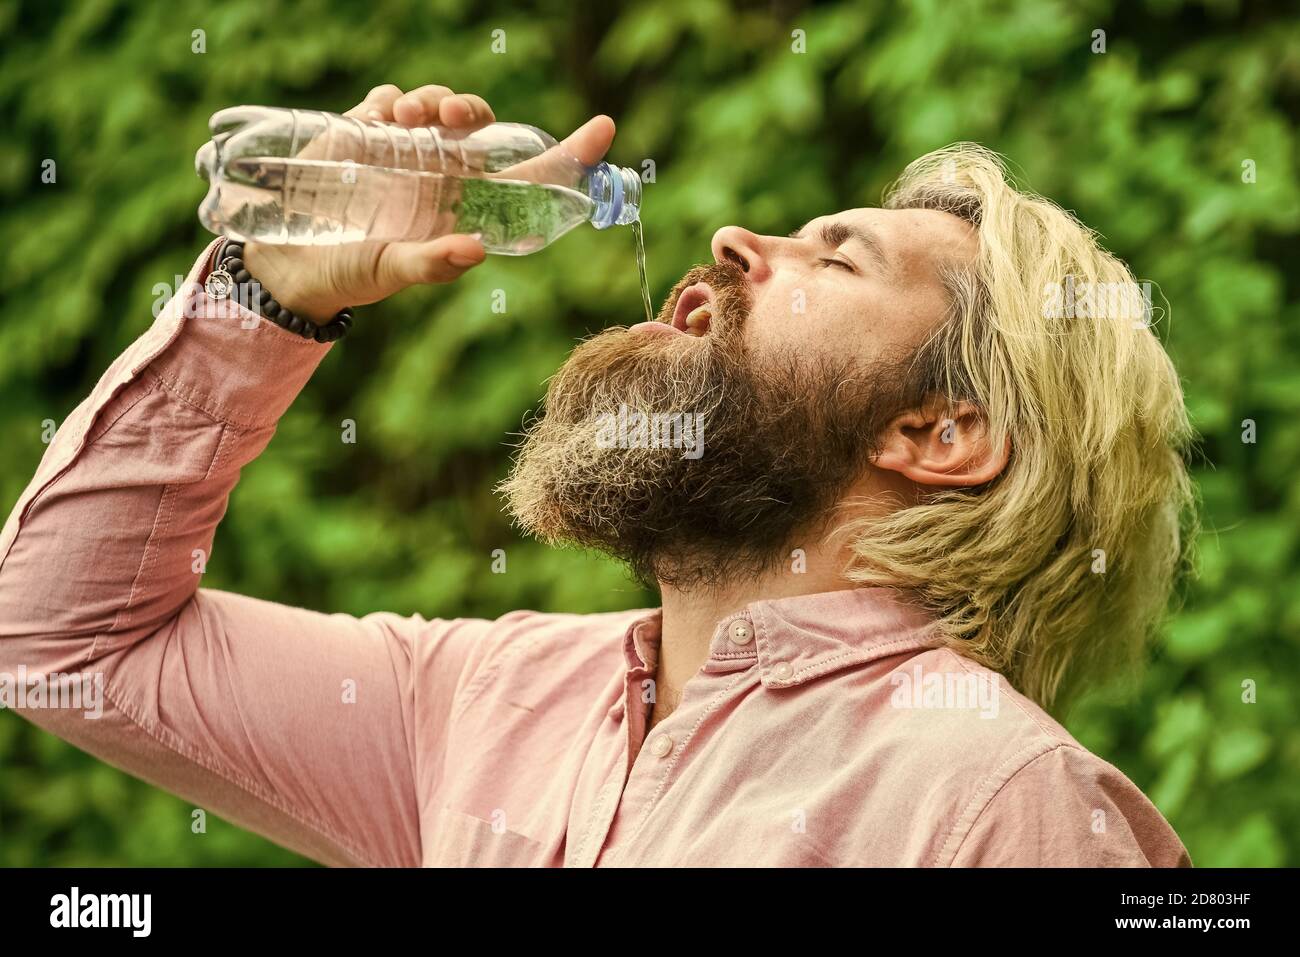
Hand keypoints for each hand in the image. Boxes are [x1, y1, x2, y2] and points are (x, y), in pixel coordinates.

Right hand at [240, 84, 615, 323]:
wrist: (289, 262)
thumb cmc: (349, 272)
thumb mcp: (391, 271)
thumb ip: (432, 263)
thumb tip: (474, 250)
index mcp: (463, 207)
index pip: (528, 176)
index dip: (568, 154)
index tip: (603, 129)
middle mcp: (442, 175)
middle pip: (481, 125)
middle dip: (474, 109)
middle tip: (457, 118)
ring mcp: (405, 150)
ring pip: (438, 105)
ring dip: (433, 101)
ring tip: (409, 119)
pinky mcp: (364, 131)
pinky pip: (390, 99)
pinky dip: (393, 99)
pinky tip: (382, 120)